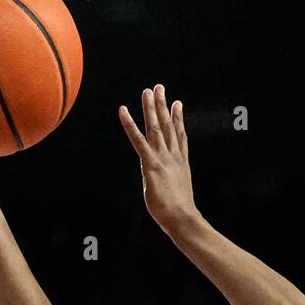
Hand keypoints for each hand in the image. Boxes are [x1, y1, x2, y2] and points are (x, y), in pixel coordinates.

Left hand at [119, 85, 200, 234]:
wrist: (181, 217)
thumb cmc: (178, 212)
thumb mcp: (176, 193)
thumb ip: (171, 184)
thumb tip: (169, 188)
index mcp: (181, 162)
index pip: (180, 136)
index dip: (178, 118)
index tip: (178, 103)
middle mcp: (173, 156)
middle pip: (168, 125)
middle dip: (163, 105)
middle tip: (160, 87)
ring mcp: (162, 158)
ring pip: (156, 127)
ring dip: (151, 108)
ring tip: (148, 91)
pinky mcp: (150, 164)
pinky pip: (138, 140)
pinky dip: (130, 125)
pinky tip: (123, 111)